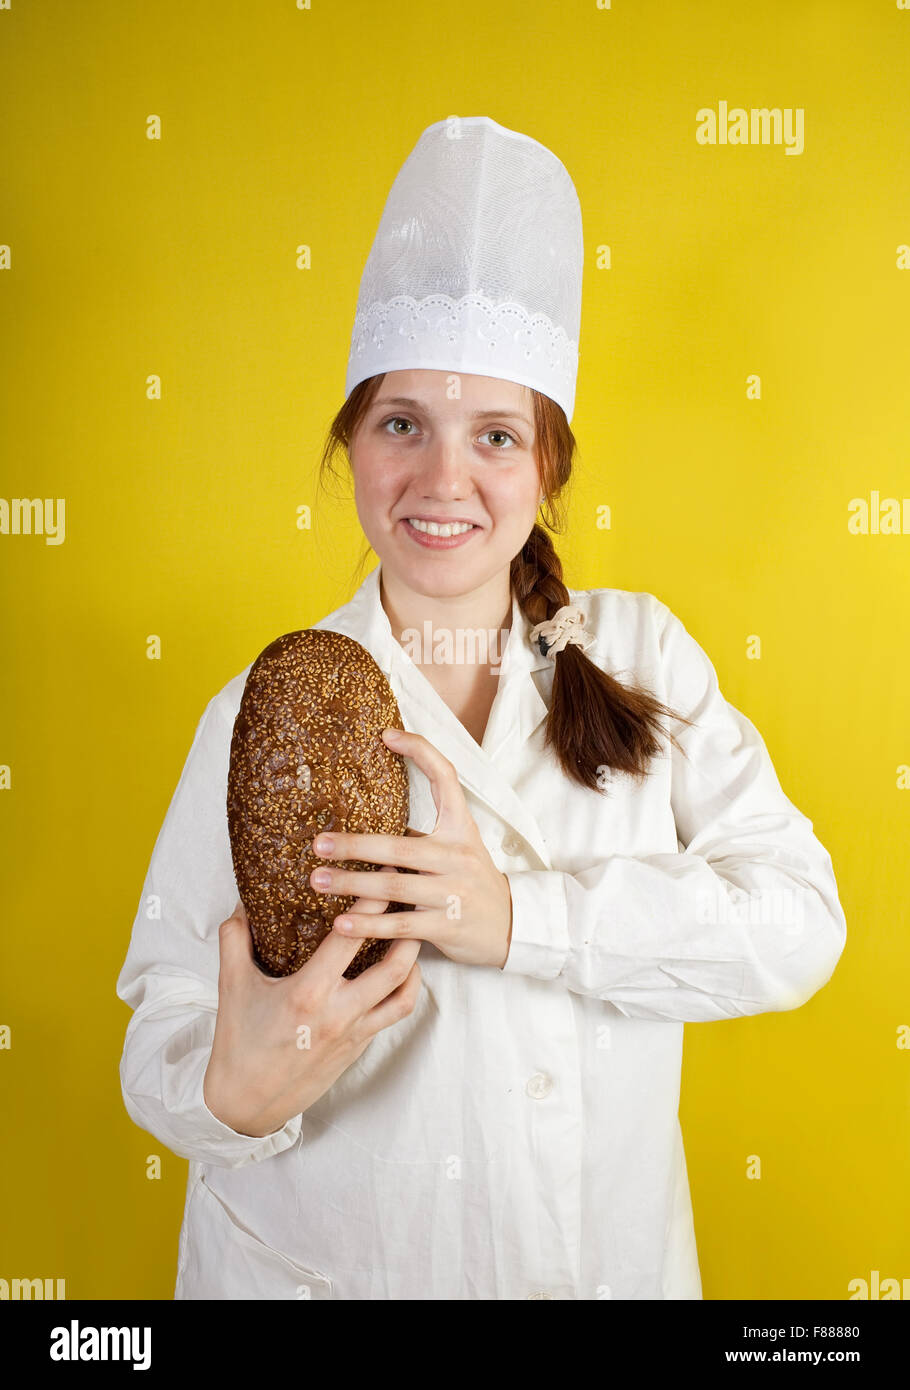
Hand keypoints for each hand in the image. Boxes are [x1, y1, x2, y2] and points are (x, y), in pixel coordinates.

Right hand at [203, 895, 421, 1137]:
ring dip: (414, 960)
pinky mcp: (360, 1047)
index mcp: (308, 993)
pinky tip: (401, 970)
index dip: (371, 903)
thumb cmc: (239, 1044)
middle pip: (395, 965)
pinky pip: (394, 1013)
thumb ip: (235, 939)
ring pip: (404, 992)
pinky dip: (404, 987)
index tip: (383, 875)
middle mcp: (339, 1012)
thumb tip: (241, 903)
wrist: (246, 1103)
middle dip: (408, 928)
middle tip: (411, 900)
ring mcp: (355, 1032)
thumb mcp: (231, 986)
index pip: (350, 938)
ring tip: (413, 932)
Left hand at [308, 727, 513, 969]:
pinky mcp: (447, 926)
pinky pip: (400, 925)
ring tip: (317, 880)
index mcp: (461, 828)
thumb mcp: (458, 845)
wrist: (510, 924)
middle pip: (400, 848)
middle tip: (318, 843)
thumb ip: (424, 831)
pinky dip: (368, 924)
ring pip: (394, 887)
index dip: (420, 751)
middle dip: (355, 845)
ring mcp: (453, 893)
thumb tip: (370, 809)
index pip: (446, 778)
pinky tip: (341, 923)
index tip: (386, 736)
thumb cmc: (471, 878)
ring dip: (352, 884)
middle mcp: (458, 856)